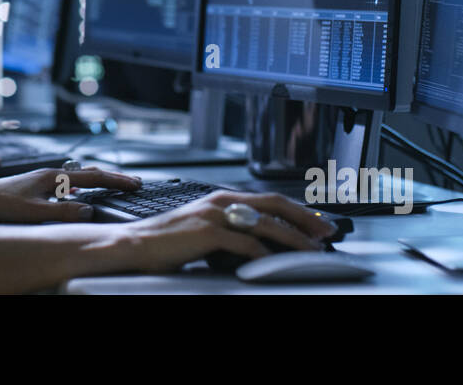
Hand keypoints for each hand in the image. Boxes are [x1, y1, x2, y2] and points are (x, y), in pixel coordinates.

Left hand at [0, 166, 141, 222]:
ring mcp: (41, 180)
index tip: (136, 184)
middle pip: (89, 174)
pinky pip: (65, 185)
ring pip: (77, 178)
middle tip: (132, 183)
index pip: (93, 178)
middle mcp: (49, 175)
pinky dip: (80, 188)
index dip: (116, 181)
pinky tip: (77, 195)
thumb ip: (63, 213)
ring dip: (97, 182)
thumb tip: (89, 212)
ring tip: (113, 185)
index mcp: (53, 177)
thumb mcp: (33, 213)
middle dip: (112, 178)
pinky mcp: (34, 188)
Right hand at [116, 190, 339, 272]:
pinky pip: (247, 243)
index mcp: (223, 198)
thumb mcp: (205, 229)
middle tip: (327, 234)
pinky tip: (276, 263)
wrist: (136, 244)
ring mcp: (216, 215)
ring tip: (311, 253)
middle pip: (275, 205)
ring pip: (267, 224)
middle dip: (305, 220)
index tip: (318, 224)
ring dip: (294, 240)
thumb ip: (231, 230)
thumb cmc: (168, 241)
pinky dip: (266, 254)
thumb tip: (261, 243)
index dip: (297, 211)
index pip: (270, 200)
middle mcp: (223, 201)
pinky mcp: (209, 232)